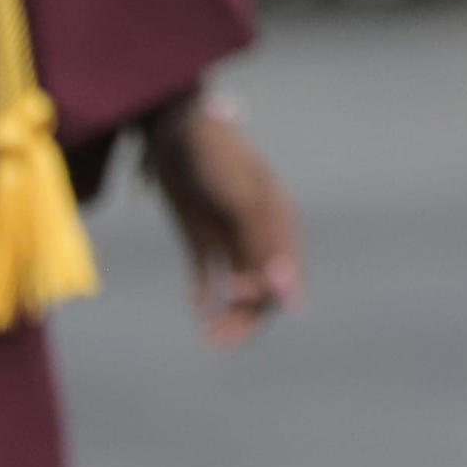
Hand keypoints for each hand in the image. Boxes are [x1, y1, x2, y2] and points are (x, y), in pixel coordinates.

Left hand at [141, 98, 301, 346]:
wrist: (173, 127)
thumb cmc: (215, 158)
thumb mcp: (244, 202)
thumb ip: (267, 250)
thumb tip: (292, 301)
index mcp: (279, 225)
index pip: (284, 280)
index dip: (265, 297)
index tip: (236, 294)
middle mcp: (259, 235)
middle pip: (262, 291)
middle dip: (244, 318)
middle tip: (214, 339)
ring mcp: (231, 235)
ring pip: (239, 289)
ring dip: (228, 314)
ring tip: (208, 334)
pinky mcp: (203, 236)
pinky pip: (211, 275)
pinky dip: (206, 295)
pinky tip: (196, 308)